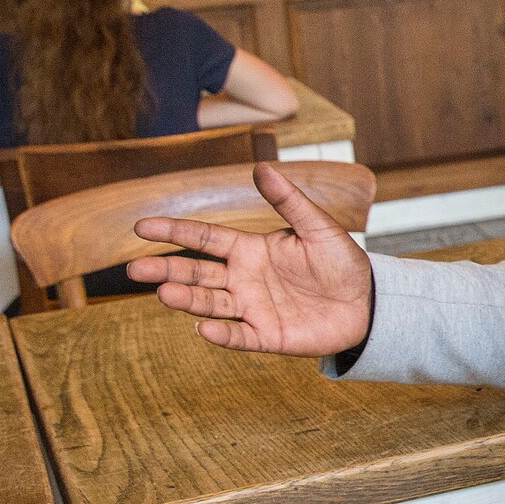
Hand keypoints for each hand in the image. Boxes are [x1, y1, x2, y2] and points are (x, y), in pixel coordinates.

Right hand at [125, 161, 373, 356]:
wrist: (368, 303)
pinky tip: (203, 329)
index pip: (204, 239)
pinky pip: (239, 336)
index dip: (174, 232)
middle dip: (167, 269)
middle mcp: (244, 278)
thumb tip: (260, 167)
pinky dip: (222, 334)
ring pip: (210, 303)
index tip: (142, 227)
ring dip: (187, 299)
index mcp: (251, 249)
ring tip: (164, 292)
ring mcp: (252, 308)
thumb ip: (288, 201)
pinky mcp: (267, 336)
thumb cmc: (342, 262)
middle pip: (197, 273)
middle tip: (135, 269)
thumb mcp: (317, 226)